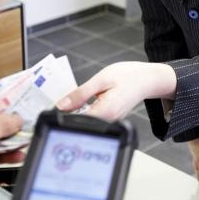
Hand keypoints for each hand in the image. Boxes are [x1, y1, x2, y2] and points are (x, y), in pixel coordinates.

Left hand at [58, 62, 176, 121]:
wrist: (148, 79)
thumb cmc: (129, 76)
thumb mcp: (101, 79)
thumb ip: (80, 94)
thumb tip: (61, 105)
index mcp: (105, 112)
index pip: (75, 122)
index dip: (61, 116)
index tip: (50, 108)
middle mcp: (108, 120)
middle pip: (80, 123)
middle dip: (67, 113)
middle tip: (57, 100)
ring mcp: (110, 120)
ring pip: (86, 120)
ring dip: (76, 110)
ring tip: (68, 98)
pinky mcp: (110, 117)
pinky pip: (93, 116)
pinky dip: (84, 108)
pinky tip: (82, 99)